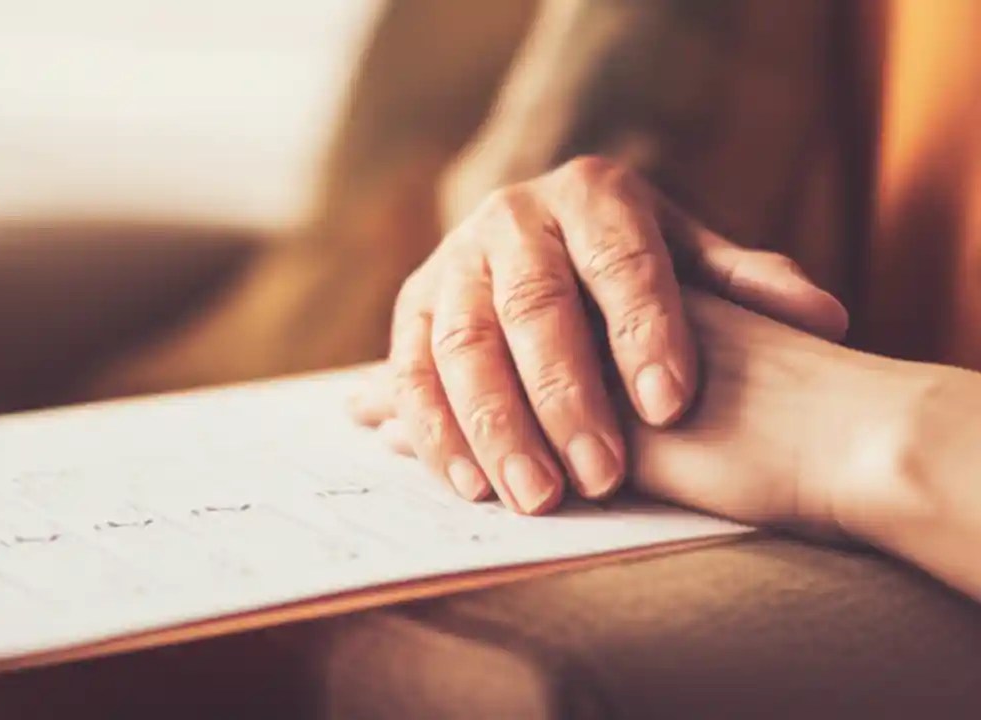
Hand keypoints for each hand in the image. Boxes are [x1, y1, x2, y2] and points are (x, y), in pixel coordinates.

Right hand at [350, 156, 848, 514]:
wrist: (537, 240)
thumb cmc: (632, 265)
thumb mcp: (691, 262)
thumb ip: (747, 286)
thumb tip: (824, 319)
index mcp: (593, 193)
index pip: (621, 261)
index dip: (644, 331)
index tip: (671, 404)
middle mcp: (513, 217)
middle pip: (534, 306)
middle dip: (565, 396)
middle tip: (600, 477)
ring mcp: (453, 260)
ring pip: (462, 344)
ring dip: (493, 426)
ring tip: (535, 497)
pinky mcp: (411, 308)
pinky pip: (410, 371)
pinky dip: (434, 430)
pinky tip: (471, 485)